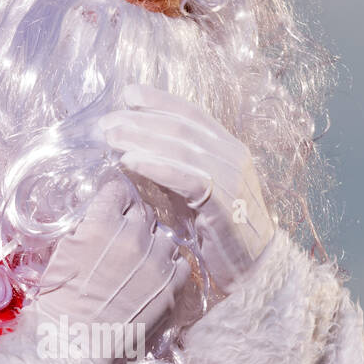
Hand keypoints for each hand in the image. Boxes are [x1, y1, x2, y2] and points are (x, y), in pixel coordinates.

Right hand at [25, 176, 189, 363]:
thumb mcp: (63, 254)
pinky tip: (154, 279)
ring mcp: (155, 262)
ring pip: (164, 237)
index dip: (114, 200)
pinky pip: (181, 264)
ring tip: (139, 265)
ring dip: (152, 245)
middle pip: (143, 212)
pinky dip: (169, 268)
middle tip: (122, 241)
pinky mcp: (170, 287)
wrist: (74, 346)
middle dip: (133, 222)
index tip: (112, 209)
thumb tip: (97, 221)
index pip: (117, 190)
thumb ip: (85, 230)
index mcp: (101, 223)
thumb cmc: (58, 305)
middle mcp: (132, 236)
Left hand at [95, 84, 275, 294]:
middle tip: (108, 122)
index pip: (192, 114)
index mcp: (228, 148)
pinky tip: (130, 161)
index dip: (160, 101)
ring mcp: (231, 177)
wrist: (255, 268)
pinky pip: (186, 177)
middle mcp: (232, 155)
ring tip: (111, 137)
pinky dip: (156, 166)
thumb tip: (134, 150)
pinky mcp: (224, 202)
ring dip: (141, 139)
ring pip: (181, 147)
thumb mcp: (192, 194)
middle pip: (181, 127)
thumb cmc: (220, 233)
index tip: (129, 94)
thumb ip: (172, 170)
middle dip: (141, 120)